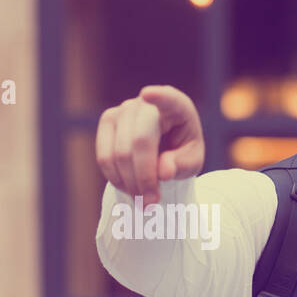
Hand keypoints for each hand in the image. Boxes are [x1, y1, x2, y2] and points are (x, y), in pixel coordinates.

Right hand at [96, 84, 204, 208]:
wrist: (163, 148)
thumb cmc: (182, 152)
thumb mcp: (192, 161)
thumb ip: (181, 165)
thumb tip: (163, 171)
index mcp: (177, 107)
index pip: (169, 100)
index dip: (159, 97)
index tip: (149, 94)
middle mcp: (146, 104)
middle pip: (139, 142)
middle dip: (144, 177)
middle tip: (152, 203)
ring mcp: (122, 110)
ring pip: (118, 153)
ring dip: (130, 183)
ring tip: (144, 200)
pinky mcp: (106, 122)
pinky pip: (104, 156)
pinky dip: (116, 179)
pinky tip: (129, 189)